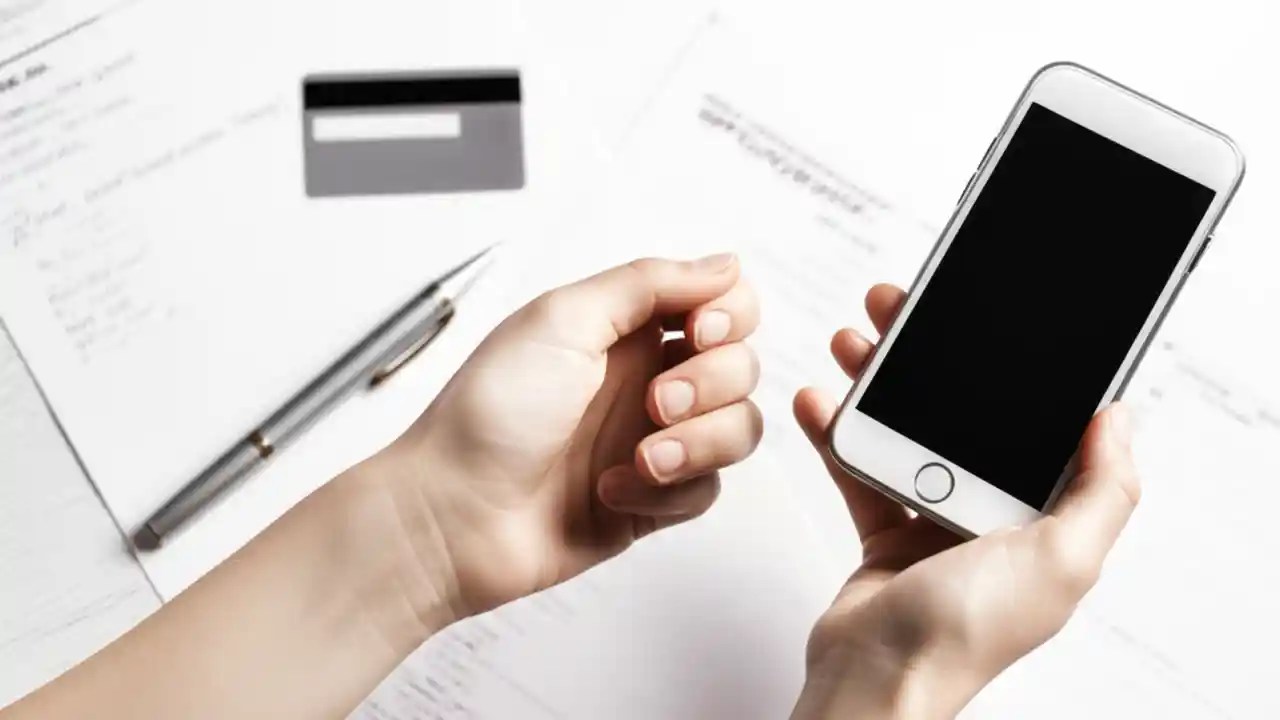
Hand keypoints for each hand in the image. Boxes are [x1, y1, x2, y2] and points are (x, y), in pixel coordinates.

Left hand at [370, 254, 761, 617]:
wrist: (452, 516)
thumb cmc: (490, 413)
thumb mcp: (562, 321)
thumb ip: (649, 284)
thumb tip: (725, 264)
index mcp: (624, 329)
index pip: (721, 303)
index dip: (729, 314)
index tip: (697, 331)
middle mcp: (646, 380)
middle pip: (740, 366)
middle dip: (710, 384)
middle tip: (655, 403)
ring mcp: (653, 442)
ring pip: (737, 429)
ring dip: (701, 442)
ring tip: (642, 459)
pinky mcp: (653, 502)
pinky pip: (707, 490)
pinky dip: (669, 492)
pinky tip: (610, 491)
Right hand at [791, 284, 1140, 718]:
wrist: (876, 679)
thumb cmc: (964, 634)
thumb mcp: (1060, 559)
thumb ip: (1103, 490)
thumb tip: (1120, 418)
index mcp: (1043, 519)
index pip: (1034, 425)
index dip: (1011, 368)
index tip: (978, 318)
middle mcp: (991, 517)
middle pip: (960, 416)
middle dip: (926, 359)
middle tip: (897, 311)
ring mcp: (934, 524)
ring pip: (905, 432)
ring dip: (875, 385)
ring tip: (851, 344)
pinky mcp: (884, 534)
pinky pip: (859, 468)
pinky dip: (835, 432)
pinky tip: (818, 401)